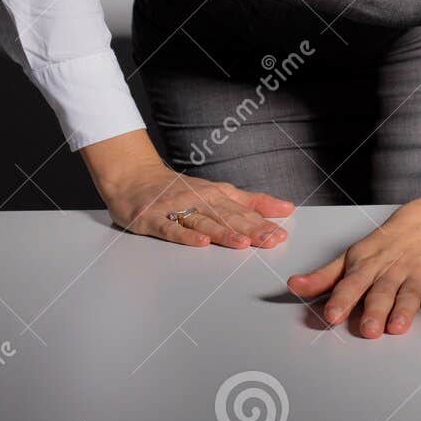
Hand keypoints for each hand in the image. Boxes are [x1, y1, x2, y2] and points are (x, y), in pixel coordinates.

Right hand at [95, 153, 292, 248]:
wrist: (134, 176)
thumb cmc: (178, 189)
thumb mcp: (218, 191)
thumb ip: (252, 202)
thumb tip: (286, 208)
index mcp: (217, 195)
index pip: (244, 210)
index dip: (264, 222)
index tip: (282, 234)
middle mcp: (200, 200)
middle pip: (229, 216)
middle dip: (251, 229)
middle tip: (271, 240)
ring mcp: (177, 209)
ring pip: (204, 222)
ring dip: (224, 232)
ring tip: (242, 242)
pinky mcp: (154, 219)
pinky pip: (172, 229)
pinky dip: (187, 236)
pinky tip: (201, 243)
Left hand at [286, 188, 420, 337]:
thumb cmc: (385, 248)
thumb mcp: (352, 258)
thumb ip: (325, 277)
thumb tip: (294, 286)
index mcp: (367, 266)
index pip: (351, 283)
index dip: (341, 299)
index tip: (331, 315)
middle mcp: (392, 270)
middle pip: (382, 291)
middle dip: (374, 310)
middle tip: (368, 329)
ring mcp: (417, 272)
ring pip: (411, 292)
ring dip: (405, 309)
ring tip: (398, 326)